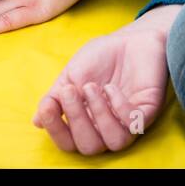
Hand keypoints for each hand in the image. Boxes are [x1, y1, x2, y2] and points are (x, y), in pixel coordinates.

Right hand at [34, 10, 175, 154]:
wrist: (129, 38)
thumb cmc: (100, 58)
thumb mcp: (71, 76)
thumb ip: (55, 98)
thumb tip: (36, 122)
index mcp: (85, 121)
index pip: (68, 142)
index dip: (55, 130)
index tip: (48, 106)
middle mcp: (106, 127)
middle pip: (89, 147)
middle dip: (76, 120)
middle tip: (71, 91)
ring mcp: (128, 122)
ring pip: (114, 142)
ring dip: (99, 115)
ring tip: (92, 87)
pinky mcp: (147, 112)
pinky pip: (134, 125)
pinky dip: (119, 107)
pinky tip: (112, 88)